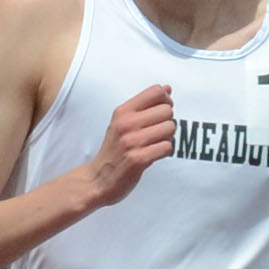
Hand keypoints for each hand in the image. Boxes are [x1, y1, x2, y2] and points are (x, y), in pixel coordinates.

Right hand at [86, 83, 174, 206]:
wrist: (98, 179)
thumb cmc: (114, 150)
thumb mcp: (122, 122)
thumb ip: (144, 105)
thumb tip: (167, 88)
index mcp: (122, 112)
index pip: (156, 92)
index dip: (166, 101)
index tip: (161, 112)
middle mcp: (126, 124)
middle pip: (167, 111)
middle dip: (168, 122)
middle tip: (158, 132)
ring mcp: (131, 142)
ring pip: (170, 128)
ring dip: (168, 137)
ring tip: (155, 143)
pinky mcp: (138, 159)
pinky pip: (166, 147)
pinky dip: (164, 151)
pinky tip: (154, 154)